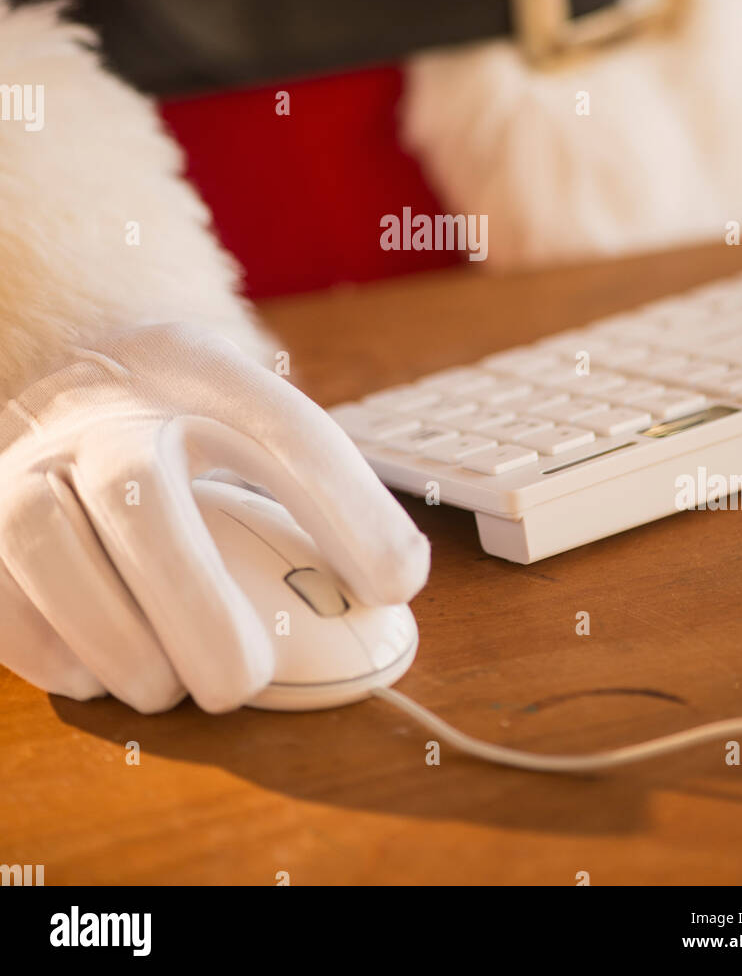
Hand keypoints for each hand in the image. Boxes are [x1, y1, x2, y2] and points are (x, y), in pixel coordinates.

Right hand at [0, 324, 429, 712]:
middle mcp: (101, 399)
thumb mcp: (248, 418)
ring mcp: (26, 451)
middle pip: (135, 486)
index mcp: (192, 364)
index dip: (346, 507)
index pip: (279, 425)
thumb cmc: (182, 422)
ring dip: (113, 634)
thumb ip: (317, 490)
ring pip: (42, 536)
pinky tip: (102, 674)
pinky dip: (50, 649)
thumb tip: (393, 584)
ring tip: (167, 686)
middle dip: (193, 602)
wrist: (71, 383)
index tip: (395, 584)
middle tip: (243, 680)